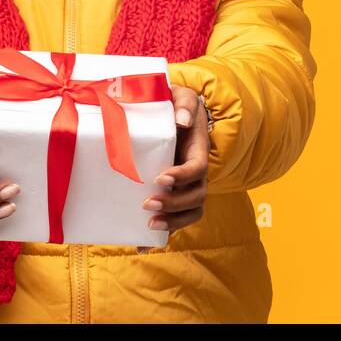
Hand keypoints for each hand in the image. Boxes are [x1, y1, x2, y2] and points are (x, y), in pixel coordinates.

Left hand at [136, 85, 209, 252]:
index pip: (198, 168)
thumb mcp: (183, 95)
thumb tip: (181, 121)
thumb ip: (184, 103)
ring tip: (149, 225)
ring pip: (191, 212)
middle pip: (196, 196)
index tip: (161, 178)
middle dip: (175, 204)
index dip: (183, 176)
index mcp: (198, 150)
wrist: (174, 115)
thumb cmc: (176, 104)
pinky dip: (160, 237)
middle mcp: (196, 173)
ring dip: (173, 222)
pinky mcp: (173, 196)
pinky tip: (142, 245)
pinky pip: (173, 220)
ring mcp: (186, 187)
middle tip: (148, 203)